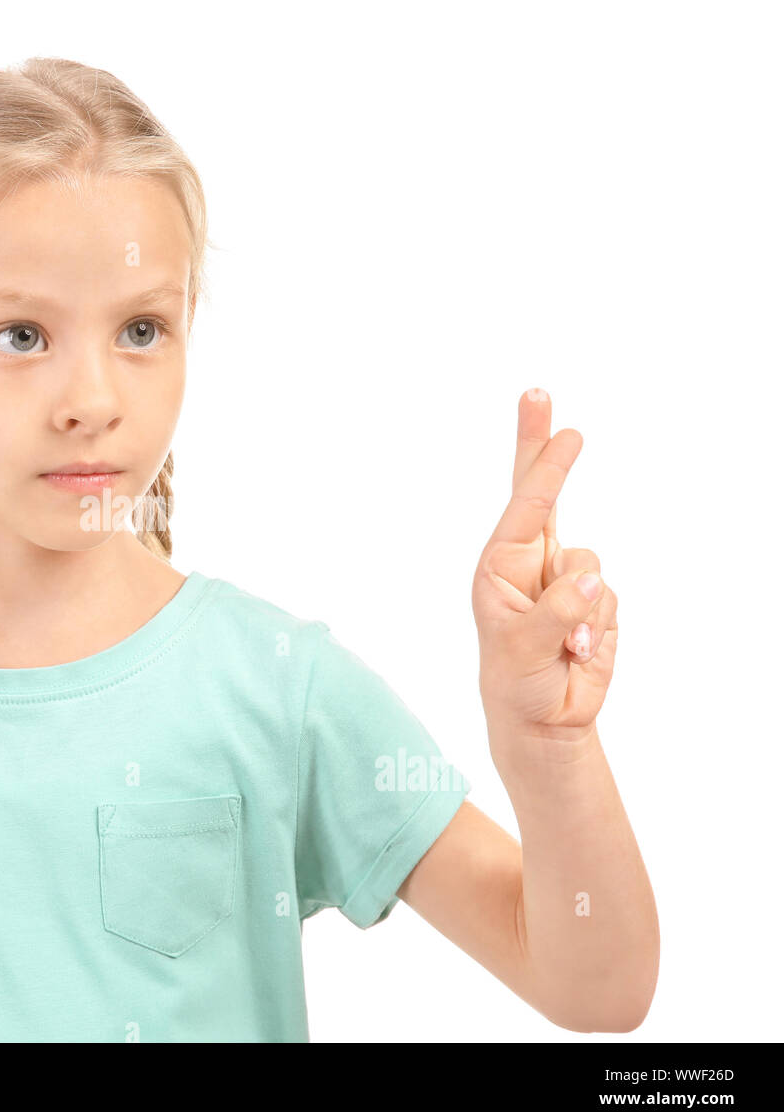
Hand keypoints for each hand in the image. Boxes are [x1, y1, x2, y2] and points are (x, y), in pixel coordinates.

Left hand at [471, 389, 618, 745]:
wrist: (542, 719)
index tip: (567, 431)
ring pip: (594, 567)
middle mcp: (532, 562)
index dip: (545, 466)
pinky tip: (577, 651)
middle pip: (545, 495)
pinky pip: (611, 602)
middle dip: (542, 447)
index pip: (525, 506)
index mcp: (500, 566)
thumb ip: (555, 612)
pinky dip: (598, 631)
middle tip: (535, 391)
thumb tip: (591, 580)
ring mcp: (566, 580)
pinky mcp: (595, 602)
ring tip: (560, 646)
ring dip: (583, 613)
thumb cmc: (514, 680)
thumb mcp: (522, 650)